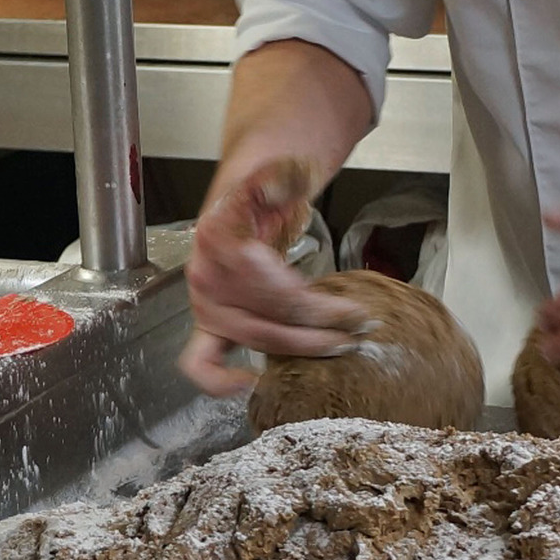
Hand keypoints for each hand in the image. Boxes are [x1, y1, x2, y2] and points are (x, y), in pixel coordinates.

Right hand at [179, 158, 363, 396]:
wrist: (244, 201)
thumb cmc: (264, 193)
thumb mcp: (276, 175)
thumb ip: (280, 177)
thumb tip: (282, 186)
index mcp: (220, 241)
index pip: (277, 291)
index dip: (320, 309)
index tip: (356, 312)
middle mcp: (206, 277)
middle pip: (269, 321)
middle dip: (318, 333)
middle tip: (358, 334)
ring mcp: (204, 306)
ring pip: (254, 340)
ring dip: (296, 350)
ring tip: (336, 347)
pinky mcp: (207, 325)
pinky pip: (201, 363)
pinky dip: (219, 382)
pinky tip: (251, 384)